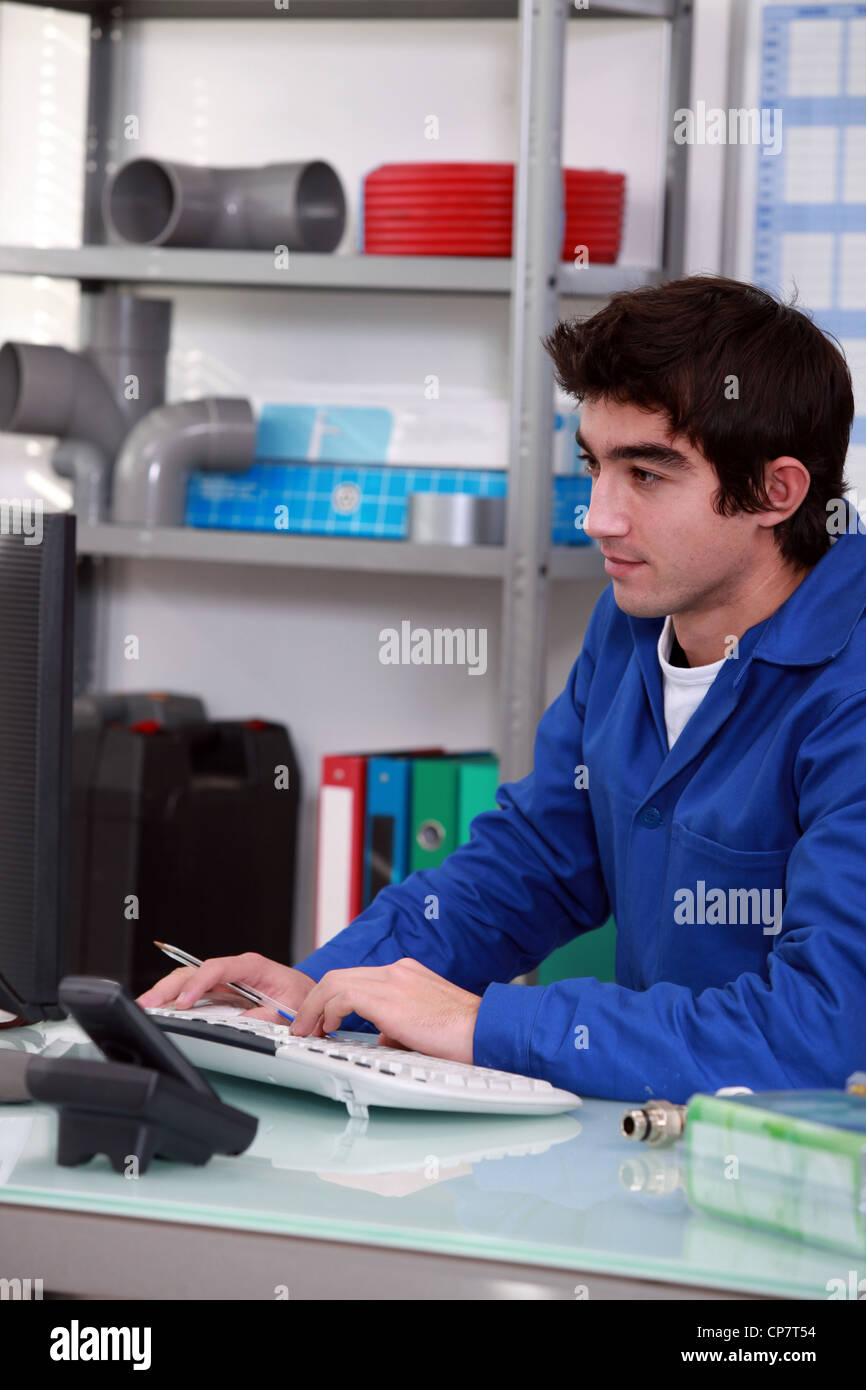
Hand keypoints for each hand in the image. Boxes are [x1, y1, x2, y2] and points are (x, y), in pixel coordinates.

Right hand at [135, 952, 314, 1022]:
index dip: (199, 983)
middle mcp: (233, 970)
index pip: (219, 968)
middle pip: (194, 971)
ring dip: (165, 992)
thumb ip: (264, 1017)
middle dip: (169, 986)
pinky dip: (173, 999)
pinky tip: (159, 1009)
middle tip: (149, 1003)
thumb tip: (239, 1026)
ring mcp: (223, 980)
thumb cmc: (297, 996)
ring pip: (188, 980)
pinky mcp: (217, 991)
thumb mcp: (288, 1009)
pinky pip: (191, 991)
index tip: (185, 1001)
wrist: (303, 994)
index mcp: (252, 966)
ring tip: (146, 1006)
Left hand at [289, 958, 481, 1063]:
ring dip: (315, 1007)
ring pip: (335, 982)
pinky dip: (328, 1011)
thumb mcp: (424, 1025)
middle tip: (306, 1025)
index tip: (323, 1019)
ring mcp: (393, 980)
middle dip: (316, 1001)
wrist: (485, 1029)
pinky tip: (328, 1028)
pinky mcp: (389, 998)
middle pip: (340, 976)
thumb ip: (398, 1026)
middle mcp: (397, 971)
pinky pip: (343, 996)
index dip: (332, 999)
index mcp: (406, 974)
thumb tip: (383, 1040)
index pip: (357, 979)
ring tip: (307, 1029)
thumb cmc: (464, 1033)